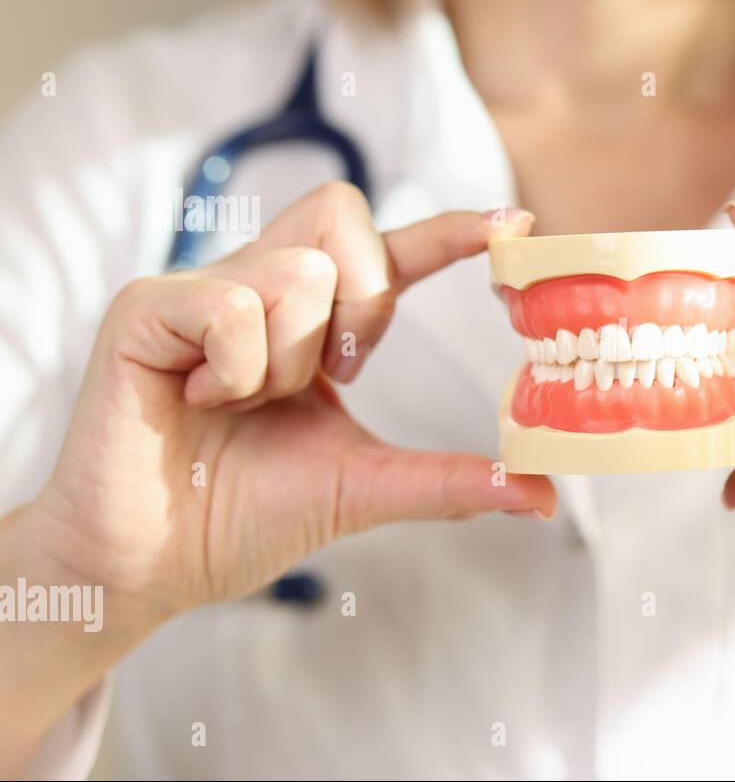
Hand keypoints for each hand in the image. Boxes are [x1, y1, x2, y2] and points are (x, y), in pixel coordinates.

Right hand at [29, 182, 554, 631]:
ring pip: (298, 271)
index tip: (514, 221)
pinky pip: (232, 304)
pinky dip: (237, 371)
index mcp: (310, 323)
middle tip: (335, 373)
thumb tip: (541, 493)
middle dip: (363, 300)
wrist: (151, 566)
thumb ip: (448, 479)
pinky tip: (200, 402)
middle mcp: (256, 288)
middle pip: (341, 216)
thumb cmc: (242, 516)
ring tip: (242, 405)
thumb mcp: (364, 487)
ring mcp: (199, 291)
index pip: (388, 253)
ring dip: (290, 362)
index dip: (449, 230)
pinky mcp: (146, 309)